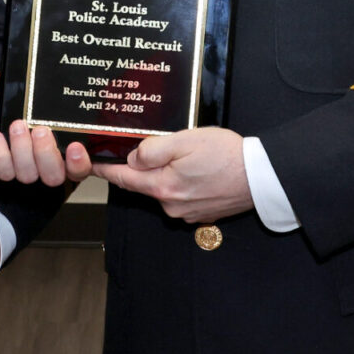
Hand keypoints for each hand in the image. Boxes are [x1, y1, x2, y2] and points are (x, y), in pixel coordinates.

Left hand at [0, 75, 83, 185]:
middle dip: (49, 157)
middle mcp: (47, 158)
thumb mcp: (36, 83)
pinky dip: (0, 155)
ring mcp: (24, 164)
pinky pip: (4, 171)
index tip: (80, 150)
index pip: (83, 165)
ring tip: (17, 125)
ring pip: (30, 175)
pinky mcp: (1, 166)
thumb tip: (66, 71)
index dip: (87, 165)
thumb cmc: (16, 90)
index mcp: (64, 141)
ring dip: (23, 151)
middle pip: (56, 176)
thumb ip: (52, 81)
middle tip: (41, 131)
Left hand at [90, 127, 252, 223]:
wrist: (262, 176)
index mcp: (163, 187)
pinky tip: (201, 169)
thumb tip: (133, 157)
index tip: (91, 164)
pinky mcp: (201, 213)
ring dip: (169, 172)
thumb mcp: (185, 140)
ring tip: (192, 155)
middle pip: (145, 183)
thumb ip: (153, 149)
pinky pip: (183, 195)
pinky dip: (185, 182)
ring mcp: (186, 212)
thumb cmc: (226, 155)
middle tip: (164, 145)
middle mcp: (171, 206)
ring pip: (165, 188)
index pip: (124, 179)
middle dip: (146, 165)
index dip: (106, 169)